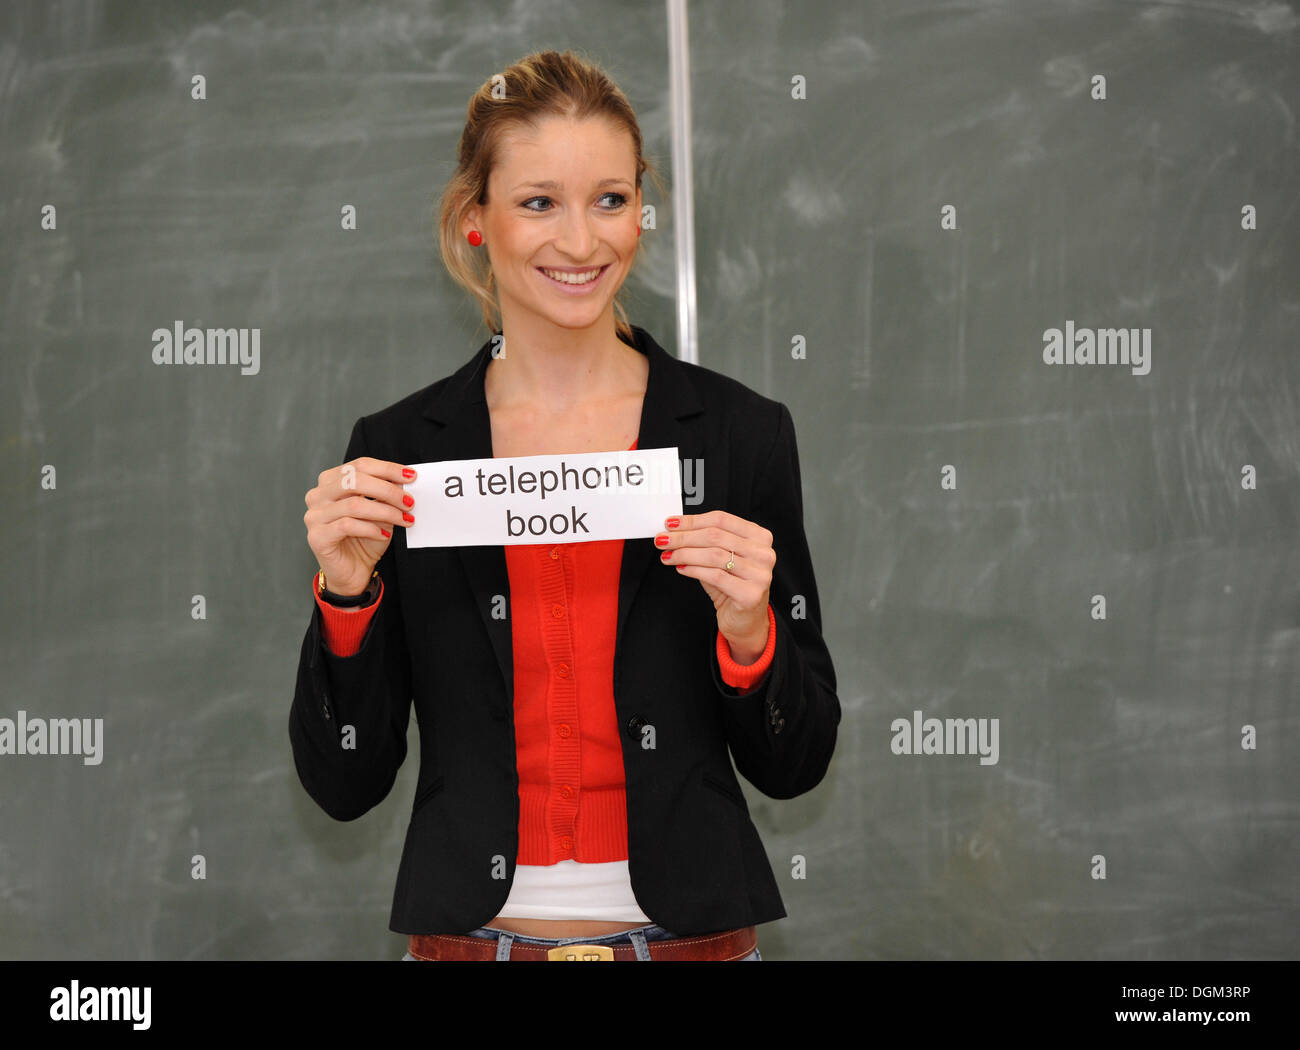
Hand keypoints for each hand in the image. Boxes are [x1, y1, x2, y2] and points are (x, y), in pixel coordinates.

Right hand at [304, 457, 416, 595]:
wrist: (353, 572)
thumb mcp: (380, 511)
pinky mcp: (317, 536)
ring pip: (354, 504)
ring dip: (385, 511)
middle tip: (409, 501)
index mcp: (330, 482)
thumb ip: (386, 494)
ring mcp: (315, 516)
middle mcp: (318, 495)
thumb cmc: (365, 539)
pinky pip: (347, 525)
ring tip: (404, 519)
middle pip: (354, 480)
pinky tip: (384, 534)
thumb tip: (404, 479)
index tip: (410, 476)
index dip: (387, 469)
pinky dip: (371, 528)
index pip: (359, 465)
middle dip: (387, 489)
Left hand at [654, 511, 772, 661]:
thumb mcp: (720, 559)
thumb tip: (676, 531)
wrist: (745, 621)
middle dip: (683, 537)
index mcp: (758, 537)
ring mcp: (759, 574)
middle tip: (664, 539)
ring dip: (685, 553)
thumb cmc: (733, 587)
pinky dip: (693, 570)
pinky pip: (715, 576)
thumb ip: (703, 543)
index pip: (721, 520)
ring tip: (669, 555)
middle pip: (715, 536)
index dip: (692, 520)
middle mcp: (763, 553)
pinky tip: (681, 568)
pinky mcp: (750, 594)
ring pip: (713, 555)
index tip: (671, 523)